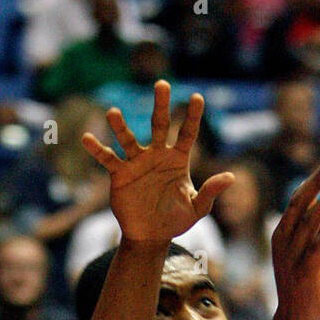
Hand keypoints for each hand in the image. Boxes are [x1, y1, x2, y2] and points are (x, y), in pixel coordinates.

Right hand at [82, 81, 234, 245]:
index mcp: (178, 160)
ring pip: (128, 139)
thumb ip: (211, 191)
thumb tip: (232, 177)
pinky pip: (108, 159)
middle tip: (162, 84)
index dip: (193, 117)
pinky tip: (87, 139)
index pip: (187, 133)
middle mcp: (157, 155)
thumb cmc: (176, 219)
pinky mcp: (120, 174)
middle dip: (160, 105)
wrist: (151, 235)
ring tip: (112, 112)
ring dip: (120, 126)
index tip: (197, 97)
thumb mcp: (197, 208)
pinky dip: (97, 150)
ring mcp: (137, 162)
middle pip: (159, 125)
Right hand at [270, 156, 319, 319]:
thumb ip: (306, 241)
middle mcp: (283, 242)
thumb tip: (317, 226)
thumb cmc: (302, 295)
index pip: (296, 201)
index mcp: (280, 237)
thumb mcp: (300, 262)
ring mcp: (293, 256)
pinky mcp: (306, 270)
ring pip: (311, 218)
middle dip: (318, 179)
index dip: (313, 181)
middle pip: (300, 202)